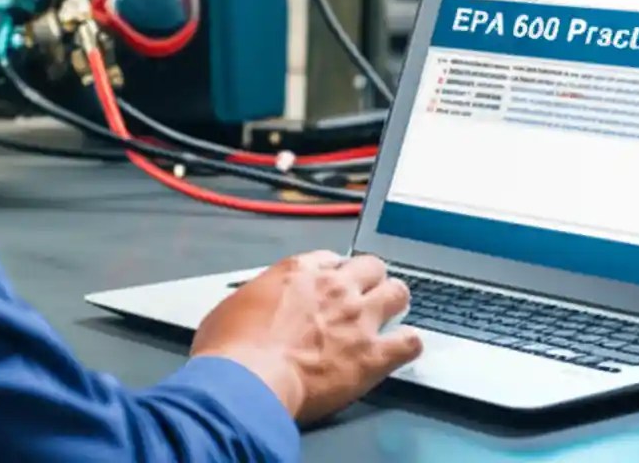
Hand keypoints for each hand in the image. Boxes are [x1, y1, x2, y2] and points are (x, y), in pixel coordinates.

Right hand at [190, 251, 422, 423]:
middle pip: (371, 266)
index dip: (334, 270)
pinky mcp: (371, 356)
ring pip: (397, 293)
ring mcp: (357, 320)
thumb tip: (250, 311)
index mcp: (299, 273)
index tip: (333, 279)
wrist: (246, 380)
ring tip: (392, 312)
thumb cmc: (230, 350)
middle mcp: (334, 289)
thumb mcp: (230, 309)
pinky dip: (409, 344)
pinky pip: (409, 342)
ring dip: (395, 302)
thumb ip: (254, 301)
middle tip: (366, 294)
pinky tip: (405, 347)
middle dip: (370, 279)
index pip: (330, 258)